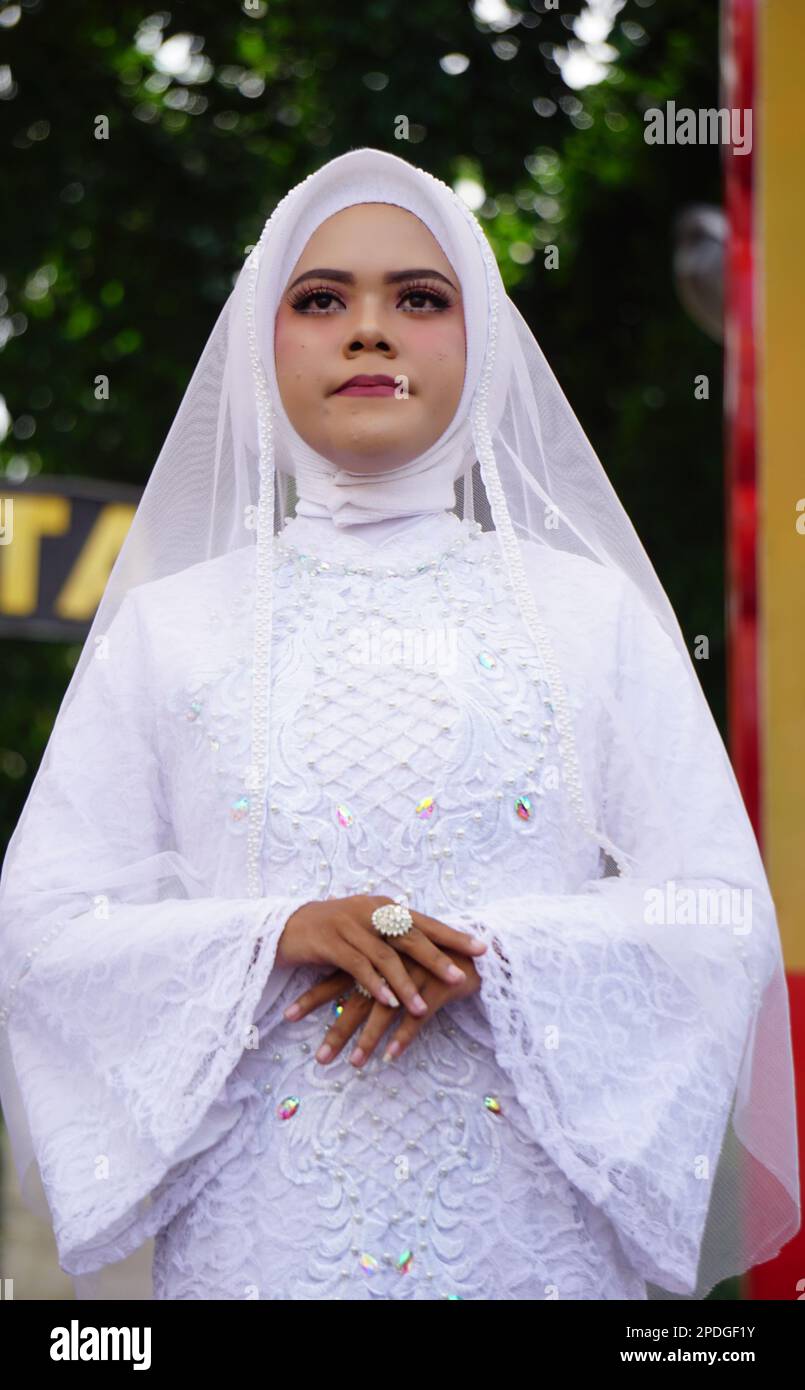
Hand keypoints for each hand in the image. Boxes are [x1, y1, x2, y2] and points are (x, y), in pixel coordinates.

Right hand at [276, 894, 486, 1019]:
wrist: (287, 926)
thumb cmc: (332, 931)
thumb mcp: (365, 928)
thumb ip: (392, 935)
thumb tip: (427, 947)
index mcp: (383, 905)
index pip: (423, 921)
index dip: (452, 934)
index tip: (480, 948)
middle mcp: (370, 910)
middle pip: (410, 935)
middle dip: (437, 958)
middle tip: (459, 977)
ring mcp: (350, 924)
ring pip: (386, 956)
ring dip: (405, 984)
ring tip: (421, 1007)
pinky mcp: (331, 942)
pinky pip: (358, 966)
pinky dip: (375, 985)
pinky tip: (388, 1002)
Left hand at [282, 946, 482, 1067]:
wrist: (478, 952)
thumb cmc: (435, 960)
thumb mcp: (401, 963)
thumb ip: (374, 976)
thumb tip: (345, 1003)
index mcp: (377, 956)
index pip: (337, 977)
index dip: (313, 997)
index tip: (287, 1015)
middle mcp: (390, 964)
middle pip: (356, 1000)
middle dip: (336, 1031)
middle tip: (319, 1059)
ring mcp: (414, 974)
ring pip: (384, 1011)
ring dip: (367, 1040)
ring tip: (353, 1064)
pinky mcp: (438, 986)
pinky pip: (417, 1017)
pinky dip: (402, 1037)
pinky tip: (390, 1057)